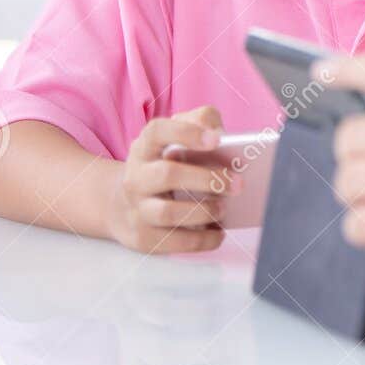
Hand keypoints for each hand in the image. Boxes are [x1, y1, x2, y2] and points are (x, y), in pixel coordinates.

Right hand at [106, 106, 234, 253]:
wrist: (126, 204)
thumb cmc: (166, 164)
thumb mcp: (177, 137)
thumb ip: (201, 122)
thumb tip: (221, 132)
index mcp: (146, 147)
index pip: (158, 131)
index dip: (186, 133)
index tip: (216, 140)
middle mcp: (136, 177)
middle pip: (167, 175)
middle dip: (208, 179)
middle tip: (238, 184)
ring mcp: (137, 208)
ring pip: (168, 213)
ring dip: (203, 212)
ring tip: (224, 208)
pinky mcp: (143, 237)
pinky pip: (175, 242)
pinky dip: (203, 239)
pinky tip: (220, 232)